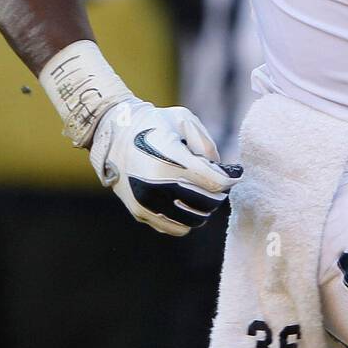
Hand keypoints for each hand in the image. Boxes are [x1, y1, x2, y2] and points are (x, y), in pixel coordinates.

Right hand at [90, 98, 241, 235]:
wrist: (113, 135)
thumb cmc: (153, 124)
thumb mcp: (184, 120)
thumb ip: (207, 144)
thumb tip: (221, 171)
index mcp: (170, 160)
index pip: (214, 182)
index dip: (231, 178)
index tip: (235, 173)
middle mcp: (157, 185)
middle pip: (208, 202)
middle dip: (219, 192)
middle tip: (217, 180)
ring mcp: (148, 203)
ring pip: (195, 219)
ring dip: (204, 207)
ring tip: (201, 190)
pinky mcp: (141, 213)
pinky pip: (177, 228)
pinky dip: (186, 217)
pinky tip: (184, 200)